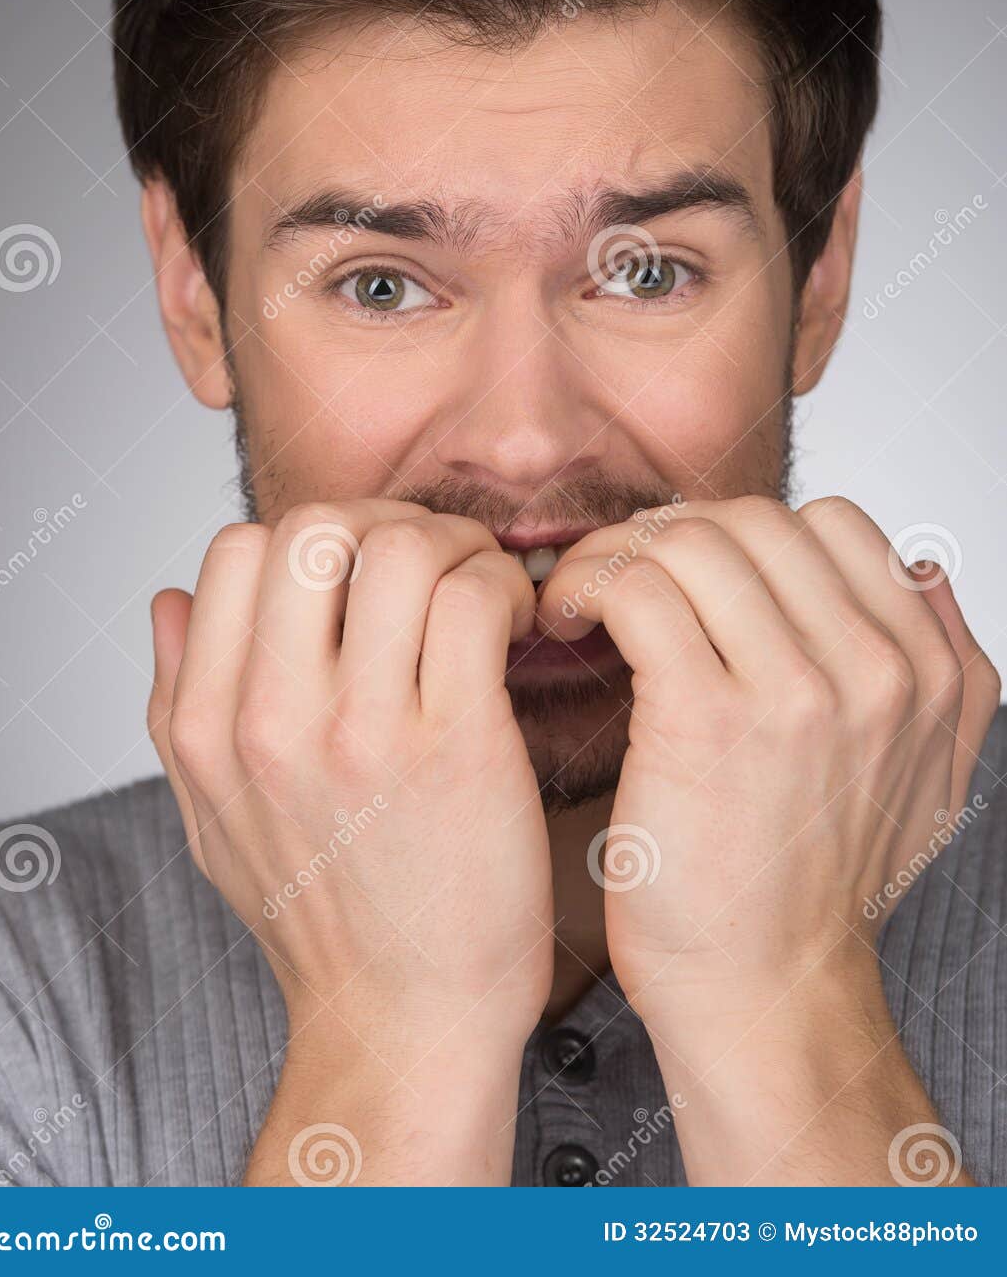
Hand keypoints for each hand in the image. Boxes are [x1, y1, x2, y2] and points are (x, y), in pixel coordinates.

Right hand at [148, 500, 552, 1182]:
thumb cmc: (321, 920)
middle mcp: (272, 723)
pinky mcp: (454, 749)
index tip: (360, 573)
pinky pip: (473, 602)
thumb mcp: (211, 817)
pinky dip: (502, 587)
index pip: (237, 551)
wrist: (403, 1025)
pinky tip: (515, 623)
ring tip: (480, 588)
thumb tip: (167, 598)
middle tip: (431, 561)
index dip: (309, 538)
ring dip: (454, 548)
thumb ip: (177, 702)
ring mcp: (362, 735)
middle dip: (384, 523)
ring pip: (400, 550)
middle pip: (315, 529)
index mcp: (208, 729)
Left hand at [536, 496, 998, 1181]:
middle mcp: (874, 671)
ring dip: (616, 554)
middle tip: (621, 575)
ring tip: (584, 598)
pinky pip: (636, 590)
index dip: (747, 531)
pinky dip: (586, 585)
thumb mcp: (928, 777)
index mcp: (927, 672)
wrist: (767, 994)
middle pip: (754, 521)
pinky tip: (568, 620)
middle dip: (669, 534)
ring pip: (689, 541)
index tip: (691, 568)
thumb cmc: (815, 890)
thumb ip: (946, 670)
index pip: (836, 525)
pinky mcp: (706, 717)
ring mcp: (795, 692)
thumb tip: (924, 568)